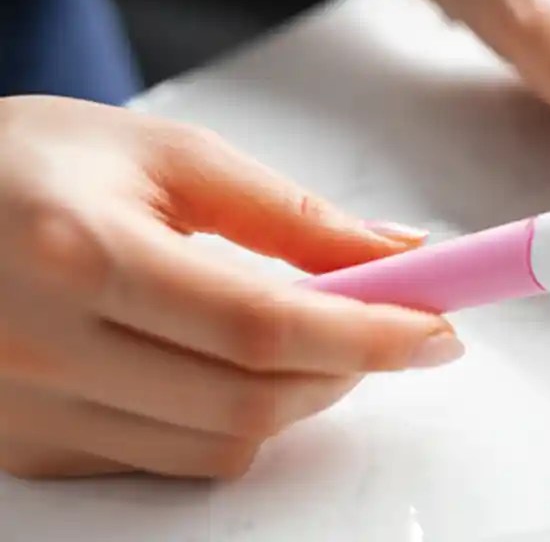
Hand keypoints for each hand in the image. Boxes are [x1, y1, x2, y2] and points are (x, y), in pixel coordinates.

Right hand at [0, 97, 459, 479]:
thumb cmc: (34, 165)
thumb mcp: (168, 158)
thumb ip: (291, 215)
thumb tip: (397, 256)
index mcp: (81, 253)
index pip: (260, 326)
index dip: (367, 334)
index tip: (438, 328)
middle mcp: (43, 347)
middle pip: (247, 401)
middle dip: (347, 370)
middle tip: (395, 329)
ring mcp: (27, 412)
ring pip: (217, 447)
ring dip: (298, 399)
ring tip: (318, 337)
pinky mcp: (25, 451)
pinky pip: (167, 461)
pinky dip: (228, 422)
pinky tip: (232, 366)